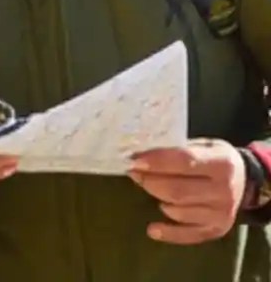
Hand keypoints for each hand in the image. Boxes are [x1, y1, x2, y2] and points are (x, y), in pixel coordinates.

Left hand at [129, 139, 245, 244]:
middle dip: (150, 181)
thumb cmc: (214, 158)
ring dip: (157, 199)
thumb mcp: (202, 145)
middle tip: (134, 173)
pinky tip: (152, 229)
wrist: (245, 180)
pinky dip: (168, 233)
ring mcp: (221, 213)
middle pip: (178, 190)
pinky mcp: (217, 229)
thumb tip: (141, 156)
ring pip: (179, 211)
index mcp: (222, 163)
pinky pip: (188, 235)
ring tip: (147, 187)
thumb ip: (176, 150)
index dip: (157, 161)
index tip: (135, 161)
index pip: (185, 161)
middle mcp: (224, 190)